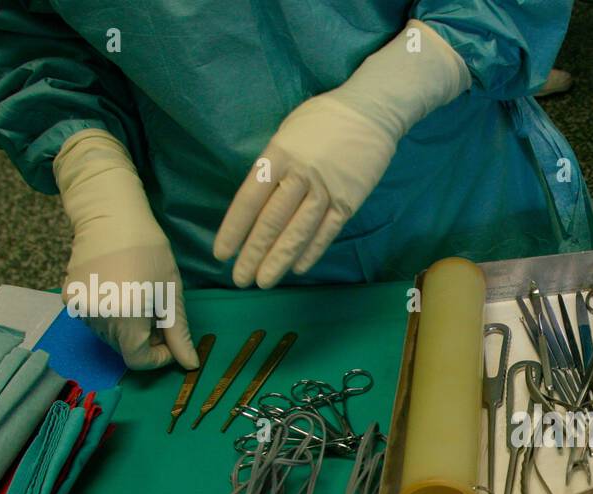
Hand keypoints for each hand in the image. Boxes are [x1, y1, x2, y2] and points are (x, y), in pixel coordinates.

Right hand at [54, 129, 197, 370]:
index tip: (169, 342)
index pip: (138, 360)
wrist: (111, 217)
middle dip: (144, 341)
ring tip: (140, 300)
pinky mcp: (68, 297)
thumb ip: (178, 333)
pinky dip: (110, 316)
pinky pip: (94, 319)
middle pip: (123, 349)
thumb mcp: (171, 294)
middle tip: (158, 315)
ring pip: (108, 336)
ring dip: (127, 329)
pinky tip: (120, 292)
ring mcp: (79, 307)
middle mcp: (97, 316)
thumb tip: (190, 365)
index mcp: (126, 317)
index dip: (157, 357)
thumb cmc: (150, 252)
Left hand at [213, 19, 469, 287]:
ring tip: (264, 281)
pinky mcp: (349, 201)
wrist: (371, 112)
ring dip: (279, 260)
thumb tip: (258, 197)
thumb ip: (273, 163)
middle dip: (253, 253)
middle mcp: (300, 175)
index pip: (249, 200)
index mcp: (279, 155)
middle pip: (271, 222)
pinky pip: (327, 231)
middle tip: (240, 279)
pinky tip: (297, 268)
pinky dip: (311, 250)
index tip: (221, 253)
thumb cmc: (323, 119)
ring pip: (298, 232)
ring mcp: (326, 190)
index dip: (234, 229)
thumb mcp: (287, 132)